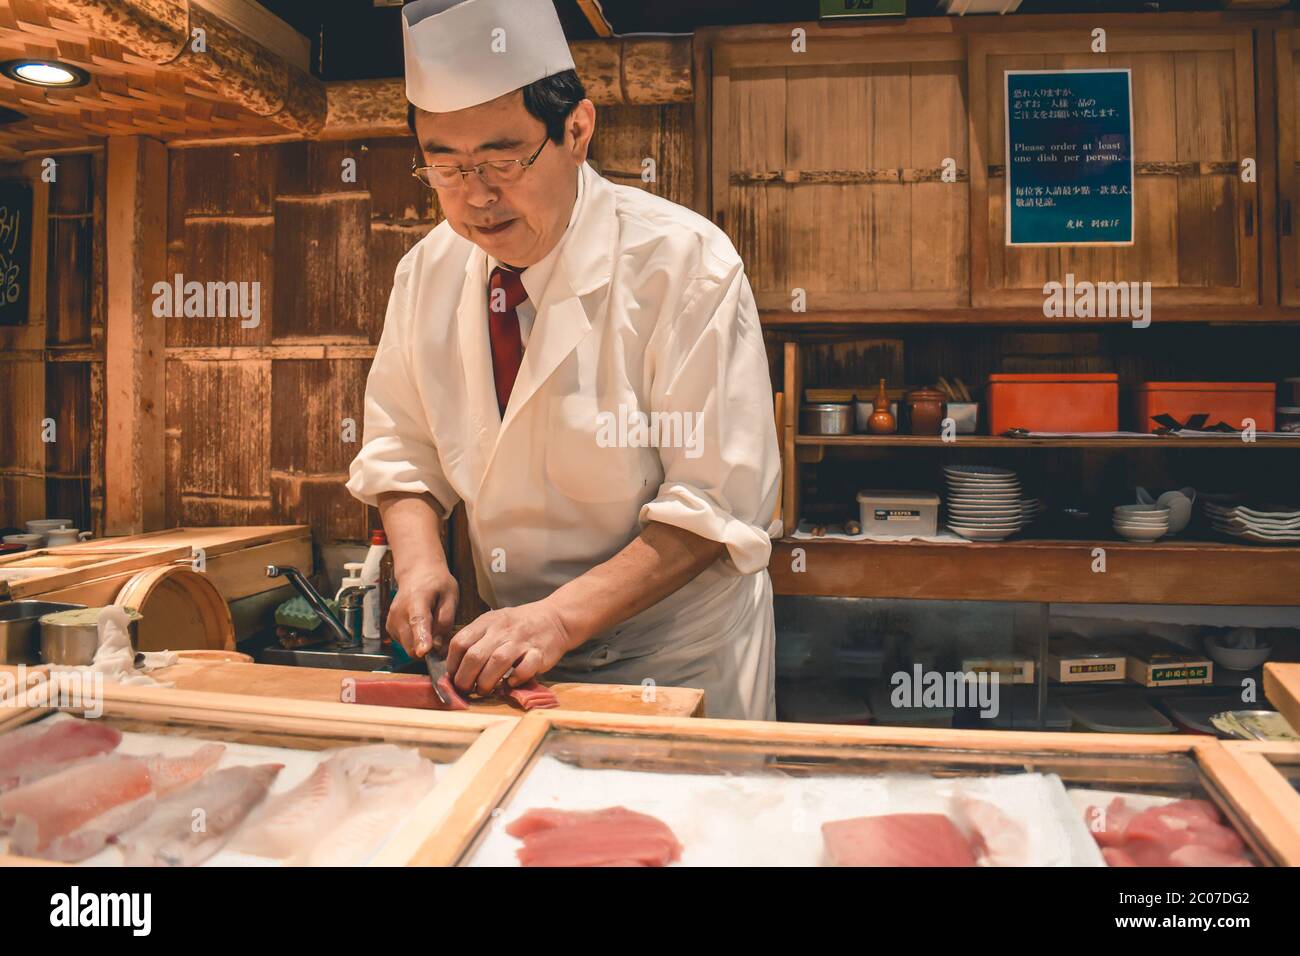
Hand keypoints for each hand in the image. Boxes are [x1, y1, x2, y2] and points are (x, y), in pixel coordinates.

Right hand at [386, 564, 458, 657]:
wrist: (416, 573)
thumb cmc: (436, 584)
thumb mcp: (450, 596)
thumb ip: (446, 620)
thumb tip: (439, 644)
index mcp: (417, 600)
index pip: (418, 621)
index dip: (421, 638)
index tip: (424, 652)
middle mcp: (399, 612)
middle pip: (412, 644)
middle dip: (428, 650)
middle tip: (442, 638)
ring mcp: (392, 620)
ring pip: (409, 648)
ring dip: (421, 645)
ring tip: (431, 626)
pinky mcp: (390, 627)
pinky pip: (405, 644)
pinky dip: (415, 641)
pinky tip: (421, 627)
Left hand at [446, 601, 574, 695]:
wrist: (555, 618)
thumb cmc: (518, 625)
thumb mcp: (494, 623)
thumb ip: (476, 640)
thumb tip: (455, 669)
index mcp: (487, 622)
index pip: (460, 642)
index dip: (452, 664)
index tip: (453, 677)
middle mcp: (502, 630)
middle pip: (475, 656)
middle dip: (465, 679)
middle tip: (466, 689)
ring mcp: (521, 640)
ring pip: (497, 662)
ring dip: (486, 682)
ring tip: (484, 690)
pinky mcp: (539, 652)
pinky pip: (525, 669)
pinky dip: (515, 680)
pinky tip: (511, 683)